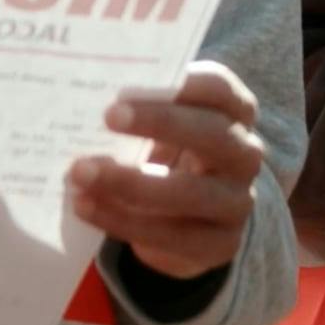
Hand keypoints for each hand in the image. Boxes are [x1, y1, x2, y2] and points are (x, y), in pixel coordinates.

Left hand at [69, 60, 264, 283]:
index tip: (137, 79)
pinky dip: (121, 220)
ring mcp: (236, 202)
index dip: (185, 83)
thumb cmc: (168, 157)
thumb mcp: (162, 130)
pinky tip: (84, 206)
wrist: (189, 223)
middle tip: (107, 117)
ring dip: (130, 182)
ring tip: (80, 172)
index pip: (221, 90)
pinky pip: (169, 235)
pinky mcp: (218, 245)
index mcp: (234, 115)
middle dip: (161, 123)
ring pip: (192, 192)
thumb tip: (86, 93)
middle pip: (214, 133)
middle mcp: (244, 155)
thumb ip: (141, 110)